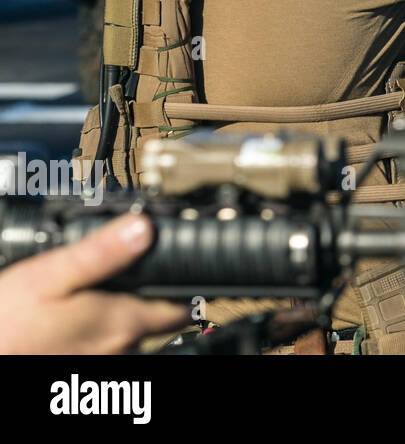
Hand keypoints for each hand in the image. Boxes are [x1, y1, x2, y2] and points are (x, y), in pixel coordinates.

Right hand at [0, 213, 189, 353]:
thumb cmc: (6, 324)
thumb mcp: (53, 274)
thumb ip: (102, 252)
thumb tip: (144, 228)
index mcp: (123, 323)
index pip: (182, 309)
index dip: (189, 287)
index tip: (191, 271)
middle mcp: (119, 349)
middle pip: (155, 319)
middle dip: (150, 295)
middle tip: (134, 271)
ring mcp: (100, 364)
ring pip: (129, 334)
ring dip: (122, 312)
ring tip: (100, 289)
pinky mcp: (80, 370)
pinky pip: (104, 347)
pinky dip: (99, 329)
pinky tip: (76, 315)